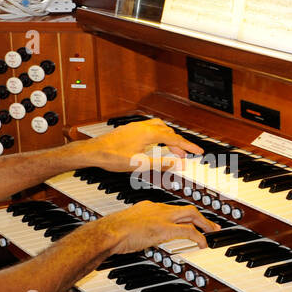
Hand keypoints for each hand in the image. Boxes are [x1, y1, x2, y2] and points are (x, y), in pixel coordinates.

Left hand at [80, 118, 202, 174]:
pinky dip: (159, 135)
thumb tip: (179, 163)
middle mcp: (144, 127)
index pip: (175, 139)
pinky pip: (151, 128)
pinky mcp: (130, 129)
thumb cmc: (113, 158)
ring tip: (173, 149)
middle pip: (169, 133)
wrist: (93, 152)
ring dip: (169, 138)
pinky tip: (156, 142)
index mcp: (149, 134)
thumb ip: (162, 163)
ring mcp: (136, 127)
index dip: (188, 146)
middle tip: (185, 155)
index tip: (198, 151)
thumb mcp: (140, 164)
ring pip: (160, 128)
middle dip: (179, 144)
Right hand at [99, 201, 219, 252]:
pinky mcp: (164, 229)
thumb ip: (138, 228)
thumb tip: (141, 238)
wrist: (109, 231)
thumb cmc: (113, 231)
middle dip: (201, 217)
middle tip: (211, 226)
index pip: (172, 209)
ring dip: (204, 225)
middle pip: (186, 209)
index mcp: (149, 206)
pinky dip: (198, 237)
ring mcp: (162, 218)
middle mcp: (158, 208)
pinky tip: (203, 244)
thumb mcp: (127, 225)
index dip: (184, 216)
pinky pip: (187, 231)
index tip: (189, 221)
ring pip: (191, 216)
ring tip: (212, 233)